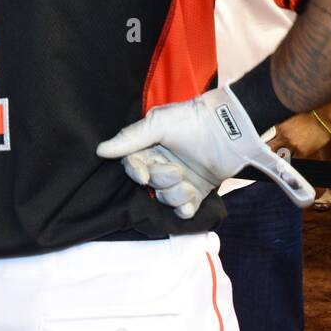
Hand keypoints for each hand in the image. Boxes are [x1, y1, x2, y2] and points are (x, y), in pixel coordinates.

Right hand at [97, 85, 314, 218]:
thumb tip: (100, 150)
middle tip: (176, 171)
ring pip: (165, 198)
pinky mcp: (198, 192)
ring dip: (174, 194)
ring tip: (187, 184)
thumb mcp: (158, 123)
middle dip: (161, 180)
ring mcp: (181, 179)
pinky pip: (184, 209)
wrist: (230, 129)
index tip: (143, 175)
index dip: (136, 172)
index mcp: (152, 147)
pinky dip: (185, 209)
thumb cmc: (192, 121)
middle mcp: (164, 164)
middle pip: (150, 183)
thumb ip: (130, 139)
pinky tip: (190, 202)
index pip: (134, 165)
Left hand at [267, 111, 330, 159]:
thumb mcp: (291, 121)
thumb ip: (282, 129)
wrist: (323, 118)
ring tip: (276, 165)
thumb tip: (276, 136)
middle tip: (266, 160)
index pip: (266, 139)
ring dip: (278, 160)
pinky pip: (292, 161)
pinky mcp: (302, 152)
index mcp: (280, 128)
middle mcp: (284, 137)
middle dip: (268, 154)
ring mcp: (293, 145)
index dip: (264, 146)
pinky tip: (288, 166)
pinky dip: (290, 163)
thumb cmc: (310, 117)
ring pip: (280, 157)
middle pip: (271, 149)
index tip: (262, 150)